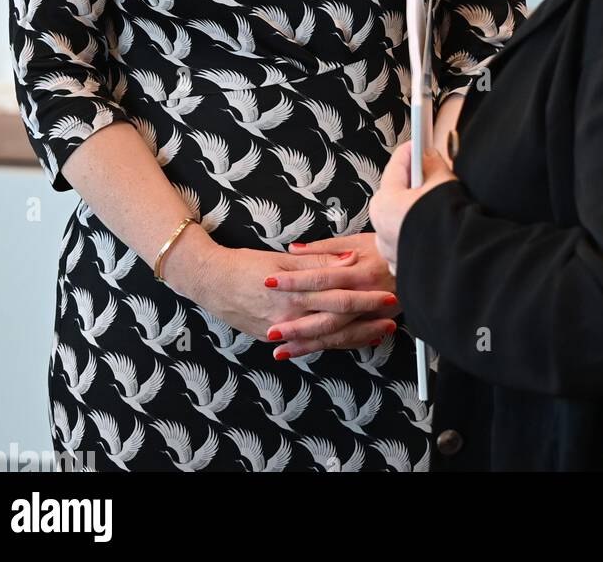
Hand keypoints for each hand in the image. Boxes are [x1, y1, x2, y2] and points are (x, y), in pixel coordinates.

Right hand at [181, 243, 398, 356]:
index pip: (338, 298)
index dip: (366, 298)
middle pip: (337, 322)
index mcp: (294, 292)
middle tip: (393, 316)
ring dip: (354, 337)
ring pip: (326, 338)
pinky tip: (349, 341)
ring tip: (379, 332)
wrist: (209, 282)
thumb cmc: (244, 264)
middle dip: (367, 321)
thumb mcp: (281, 257)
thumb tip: (349, 258)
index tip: (388, 294)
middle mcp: (290, 316)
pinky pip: (309, 344)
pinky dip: (332, 344)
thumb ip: (317, 261)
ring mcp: (282, 331)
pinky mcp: (275, 337)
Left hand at [369, 142, 457, 272]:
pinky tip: (438, 226)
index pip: (396, 165)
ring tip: (440, 200)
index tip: (421, 139)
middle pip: (397, 193)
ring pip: (403, 219)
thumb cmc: (448, 226)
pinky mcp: (405, 266)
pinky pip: (410, 241)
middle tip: (434, 170)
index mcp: (384, 204)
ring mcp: (392, 251)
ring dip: (418, 208)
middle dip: (416, 180)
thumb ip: (433, 165)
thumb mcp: (443, 183)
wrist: (461, 265)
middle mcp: (381, 229)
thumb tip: (428, 155)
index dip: (413, 149)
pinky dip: (421, 231)